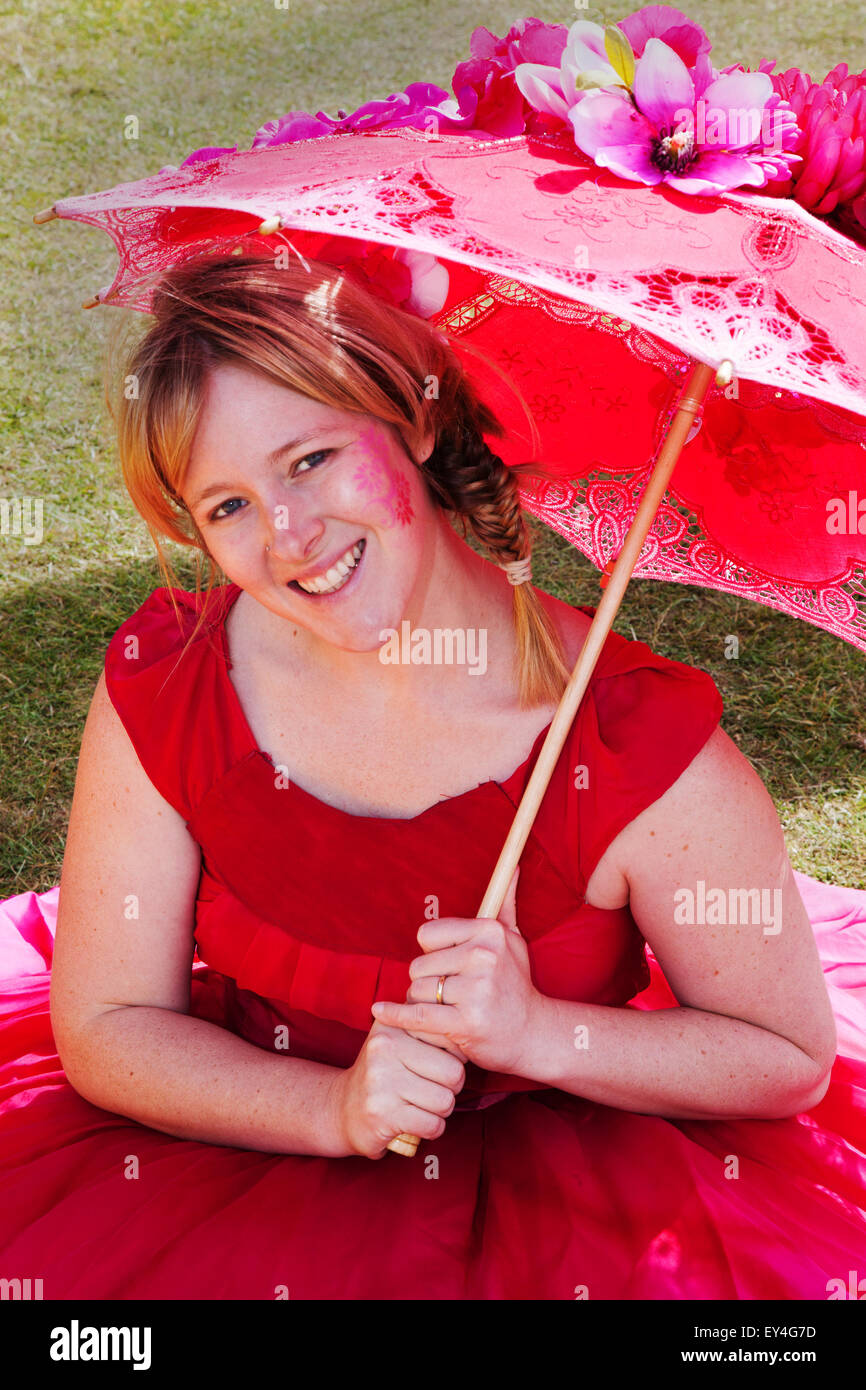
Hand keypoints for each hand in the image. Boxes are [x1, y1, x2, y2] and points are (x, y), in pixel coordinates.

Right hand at [328, 1018, 465, 1158]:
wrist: (341, 1109)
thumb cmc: (383, 1074)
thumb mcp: (399, 1040)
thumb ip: (428, 1026)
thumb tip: (465, 1026)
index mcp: (394, 1025)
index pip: (449, 1037)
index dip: (453, 1057)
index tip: (438, 1064)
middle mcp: (385, 1047)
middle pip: (454, 1073)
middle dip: (451, 1088)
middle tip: (431, 1090)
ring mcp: (382, 1081)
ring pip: (446, 1101)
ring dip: (440, 1111)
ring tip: (421, 1106)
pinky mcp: (383, 1114)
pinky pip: (433, 1124)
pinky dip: (431, 1129)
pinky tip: (416, 1122)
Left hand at [371, 868, 542, 1074]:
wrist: (533, 1033)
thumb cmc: (515, 983)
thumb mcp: (513, 939)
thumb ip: (504, 903)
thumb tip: (512, 867)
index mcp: (488, 932)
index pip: (426, 934)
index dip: (431, 951)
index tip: (446, 964)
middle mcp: (483, 956)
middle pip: (418, 965)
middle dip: (426, 981)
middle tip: (449, 994)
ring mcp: (476, 990)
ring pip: (417, 991)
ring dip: (423, 1003)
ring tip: (447, 1009)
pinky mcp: (466, 1022)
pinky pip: (417, 1015)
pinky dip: (395, 1015)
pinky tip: (380, 1011)